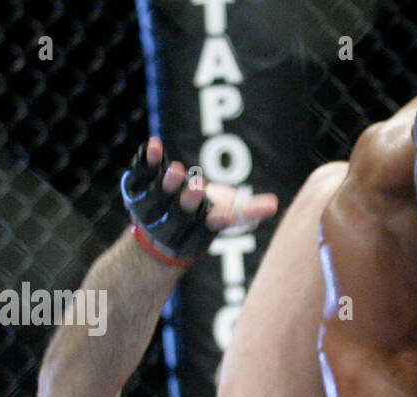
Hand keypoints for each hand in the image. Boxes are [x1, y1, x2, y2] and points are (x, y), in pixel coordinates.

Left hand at [121, 137, 278, 265]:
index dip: (218, 221)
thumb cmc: (204, 216)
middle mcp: (177, 219)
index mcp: (200, 228)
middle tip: (197, 188)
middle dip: (189, 200)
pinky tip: (155, 145)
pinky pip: (142, 174)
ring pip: (161, 196)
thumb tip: (275, 205)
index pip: (210, 226)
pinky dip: (148, 160)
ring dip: (168, 184)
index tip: (228, 215)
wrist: (160, 230)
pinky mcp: (141, 187)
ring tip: (175, 170)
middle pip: (183, 212)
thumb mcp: (229, 214)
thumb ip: (251, 210)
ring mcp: (157, 204)